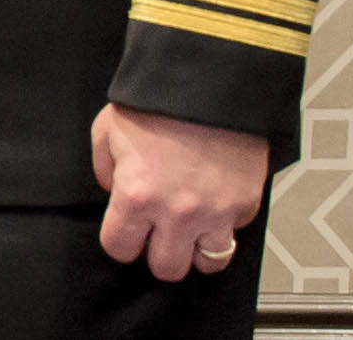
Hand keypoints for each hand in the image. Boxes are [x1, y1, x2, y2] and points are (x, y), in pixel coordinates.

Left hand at [92, 103, 264, 281]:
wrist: (210, 84)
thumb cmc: (156, 104)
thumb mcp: (108, 129)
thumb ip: (105, 168)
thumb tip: (115, 193)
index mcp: (137, 195)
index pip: (119, 248)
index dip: (120, 239)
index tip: (126, 229)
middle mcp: (177, 214)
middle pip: (166, 268)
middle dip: (158, 251)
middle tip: (159, 231)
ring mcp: (216, 213)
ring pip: (208, 264)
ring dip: (197, 249)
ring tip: (191, 228)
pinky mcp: (246, 205)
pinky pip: (235, 233)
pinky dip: (224, 225)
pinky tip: (214, 201)